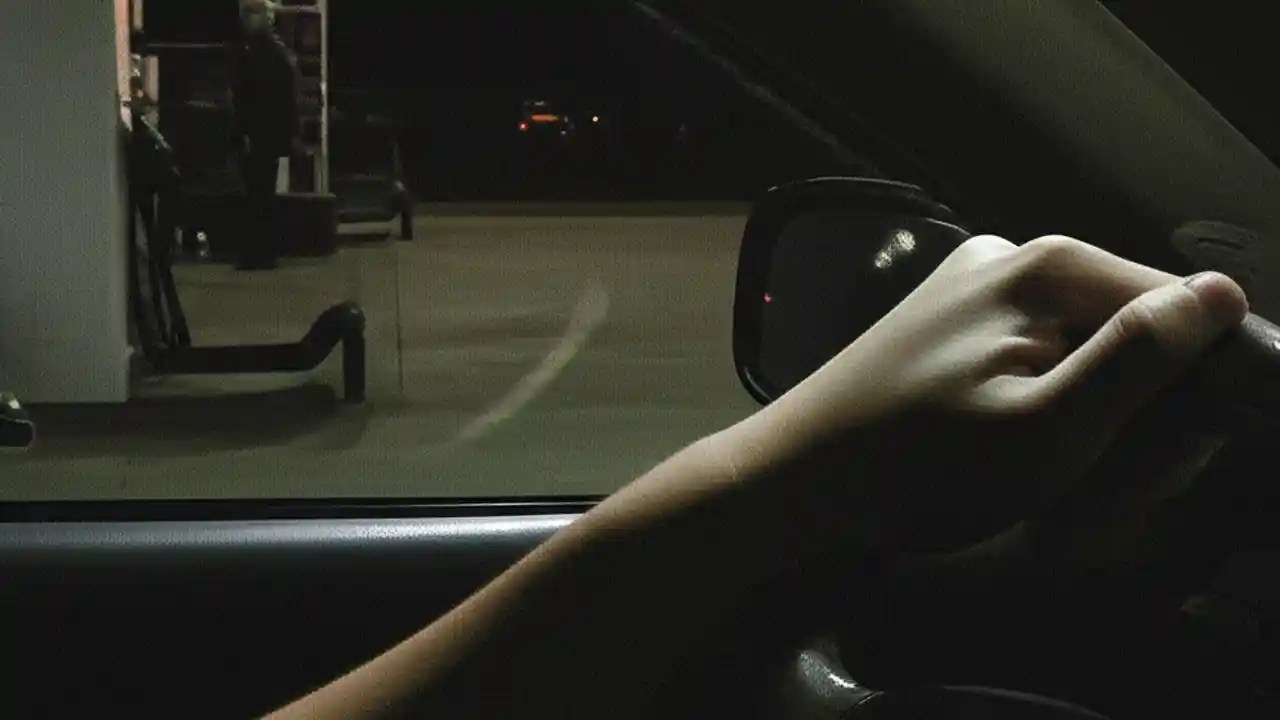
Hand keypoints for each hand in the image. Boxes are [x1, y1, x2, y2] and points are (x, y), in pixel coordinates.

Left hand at [733, 235, 1246, 551]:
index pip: (1182, 310)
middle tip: (1078, 487)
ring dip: (1079, 423)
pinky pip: (1031, 359)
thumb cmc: (922, 464)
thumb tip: (1224, 293)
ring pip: (1081, 353)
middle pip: (1127, 333)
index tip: (1147, 461)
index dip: (1187, 391)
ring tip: (1034, 480)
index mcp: (1049, 265)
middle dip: (1123, 416)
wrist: (801, 477)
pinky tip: (1000, 454)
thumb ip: (1137, 359)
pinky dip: (1035, 410)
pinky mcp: (949, 320)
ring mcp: (975, 285)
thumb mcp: (1045, 427)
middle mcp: (1015, 254)